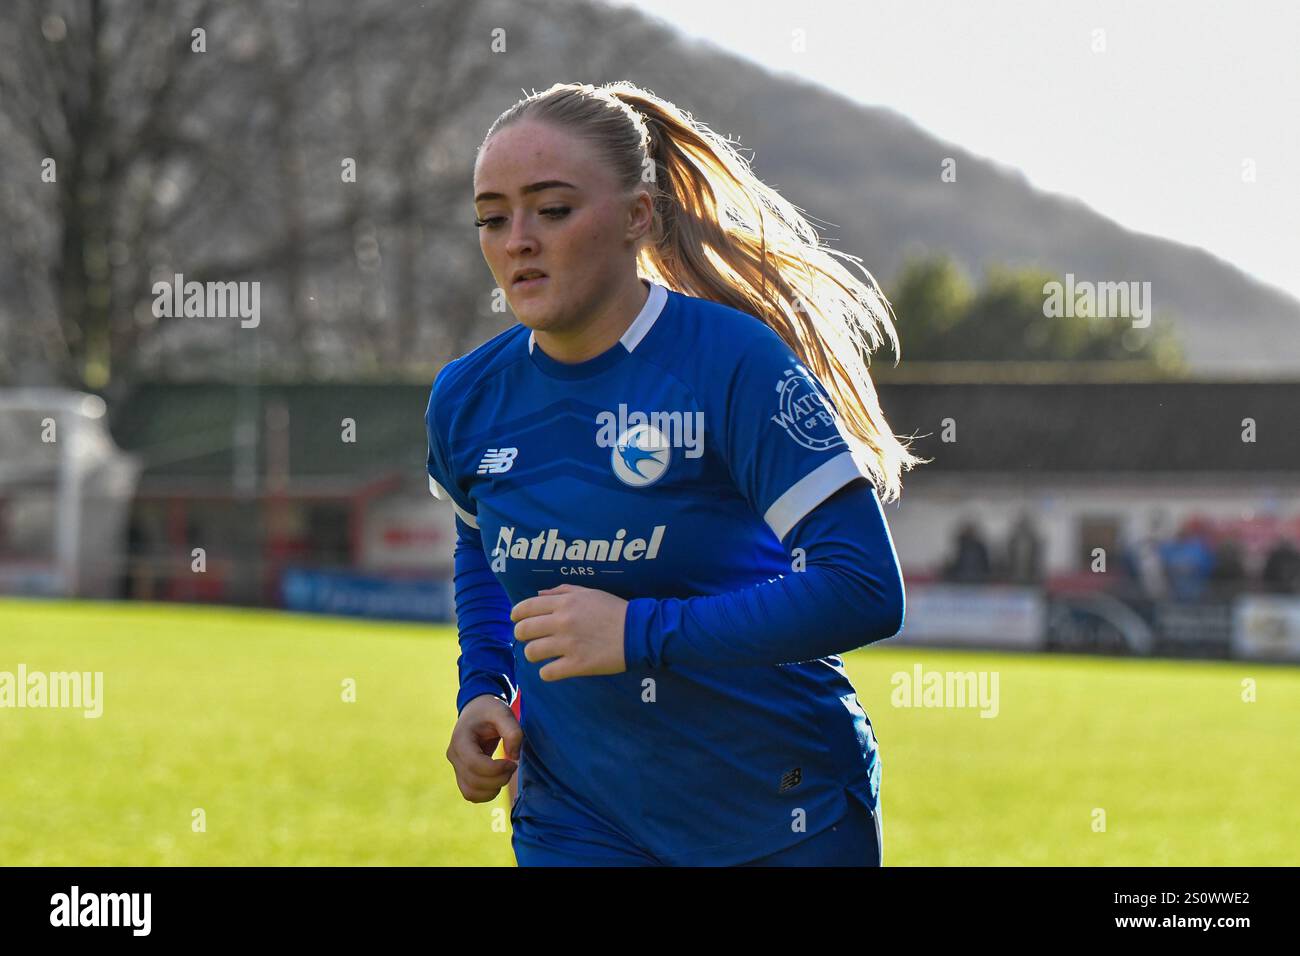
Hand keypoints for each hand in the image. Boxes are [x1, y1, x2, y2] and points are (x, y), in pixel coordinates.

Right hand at [446, 694, 521, 802]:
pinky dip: (487, 794)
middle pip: (474, 781)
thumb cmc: (490, 711)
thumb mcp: (504, 713)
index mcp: (461, 739)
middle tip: (513, 766)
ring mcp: (455, 767)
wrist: (477, 710)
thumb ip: (512, 731)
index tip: (513, 762)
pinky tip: (498, 780)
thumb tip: (513, 757)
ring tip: (505, 774)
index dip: (496, 769)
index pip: (474, 764)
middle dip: (498, 779)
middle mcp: (454, 755)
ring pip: (470, 792)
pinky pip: (471, 794)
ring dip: (493, 789)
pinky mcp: (462, 775)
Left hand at [510, 583, 627, 680]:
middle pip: (523, 631)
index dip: (516, 615)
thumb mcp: (590, 592)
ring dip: (534, 654)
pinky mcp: (577, 665)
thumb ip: (562, 591)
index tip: (517, 620)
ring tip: (543, 655)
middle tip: (529, 639)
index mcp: (564, 602)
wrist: (638, 631)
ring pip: (531, 652)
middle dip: (522, 635)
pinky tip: (555, 668)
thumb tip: (539, 594)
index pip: (526, 607)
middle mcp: (562, 622)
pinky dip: (547, 672)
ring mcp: (568, 644)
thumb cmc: (615, 610)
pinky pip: (547, 673)